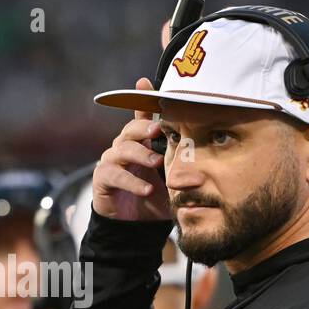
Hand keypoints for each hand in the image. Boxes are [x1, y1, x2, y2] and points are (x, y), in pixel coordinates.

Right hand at [91, 78, 171, 222]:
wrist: (135, 225)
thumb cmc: (155, 194)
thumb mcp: (171, 175)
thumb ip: (180, 156)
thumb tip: (206, 136)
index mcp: (140, 141)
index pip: (142, 117)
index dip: (142, 100)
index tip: (144, 82)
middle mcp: (123, 146)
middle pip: (130, 130)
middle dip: (144, 128)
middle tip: (158, 130)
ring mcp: (110, 161)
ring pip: (122, 150)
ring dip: (141, 155)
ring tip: (156, 163)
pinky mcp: (102, 179)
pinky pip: (115, 175)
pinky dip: (132, 182)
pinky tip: (147, 189)